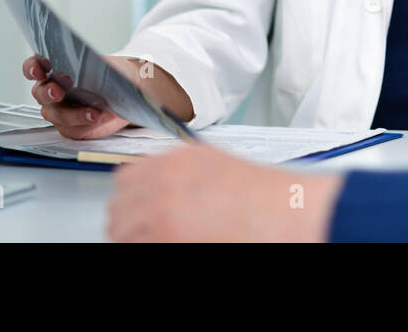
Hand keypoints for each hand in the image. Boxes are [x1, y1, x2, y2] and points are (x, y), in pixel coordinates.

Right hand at [23, 55, 129, 139]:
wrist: (126, 93)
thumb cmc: (111, 75)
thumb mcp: (106, 65)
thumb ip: (94, 67)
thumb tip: (93, 69)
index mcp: (55, 70)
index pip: (34, 67)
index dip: (32, 68)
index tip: (38, 70)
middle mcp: (52, 91)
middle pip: (41, 93)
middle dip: (49, 92)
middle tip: (58, 91)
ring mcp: (59, 111)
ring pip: (57, 115)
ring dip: (74, 114)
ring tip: (94, 112)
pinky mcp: (71, 128)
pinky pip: (73, 129)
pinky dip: (87, 123)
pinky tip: (100, 117)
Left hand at [107, 143, 343, 240]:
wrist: (289, 215)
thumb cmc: (269, 199)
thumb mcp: (219, 167)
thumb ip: (183, 174)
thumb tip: (160, 192)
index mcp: (176, 160)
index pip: (125, 180)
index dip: (134, 200)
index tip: (141, 212)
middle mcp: (162, 183)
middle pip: (118, 208)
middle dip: (131, 223)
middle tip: (151, 234)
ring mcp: (160, 214)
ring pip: (122, 233)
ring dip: (138, 239)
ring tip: (168, 240)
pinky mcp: (163, 240)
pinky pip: (138, 246)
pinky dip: (149, 246)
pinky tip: (178, 243)